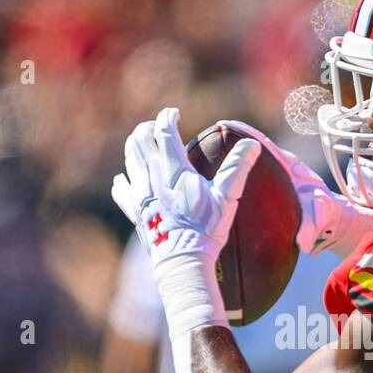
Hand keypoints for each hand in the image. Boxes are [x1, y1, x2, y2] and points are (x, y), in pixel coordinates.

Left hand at [112, 108, 260, 264]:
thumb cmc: (207, 228)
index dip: (167, 117)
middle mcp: (152, 176)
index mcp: (174, 169)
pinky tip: (124, 180)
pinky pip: (121, 190)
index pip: (164, 131)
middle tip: (156, 128)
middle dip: (146, 129)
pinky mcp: (134, 211)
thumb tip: (252, 143)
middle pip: (139, 140)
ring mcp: (140, 194)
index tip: (173, 113)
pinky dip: (122, 180)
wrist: (182, 259)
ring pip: (130, 159)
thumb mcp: (227, 197)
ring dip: (134, 147)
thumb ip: (238, 168)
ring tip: (143, 145)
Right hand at [216, 119, 371, 256]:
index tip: (227, 125)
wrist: (331, 219)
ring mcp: (274, 177)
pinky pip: (250, 180)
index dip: (247, 134)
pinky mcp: (270, 188)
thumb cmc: (325, 214)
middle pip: (253, 148)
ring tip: (206, 152)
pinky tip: (216, 183)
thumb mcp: (319, 218)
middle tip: (210, 131)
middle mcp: (279, 168)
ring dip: (231, 157)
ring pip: (250, 163)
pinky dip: (234, 177)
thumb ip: (311, 228)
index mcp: (290, 167)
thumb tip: (304, 241)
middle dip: (232, 138)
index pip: (265, 145)